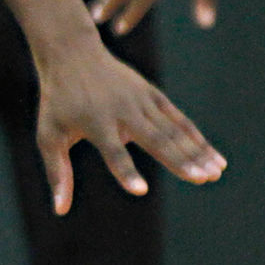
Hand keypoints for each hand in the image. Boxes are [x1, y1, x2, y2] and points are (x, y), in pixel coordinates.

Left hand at [33, 41, 224, 214]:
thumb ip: (57, 172)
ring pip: (172, 130)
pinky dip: (196, 137)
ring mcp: (139, 100)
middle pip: (153, 139)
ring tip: (215, 173)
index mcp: (95, 123)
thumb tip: (59, 211)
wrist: (71, 53)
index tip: (140, 190)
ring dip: (195, 151)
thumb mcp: (48, 134)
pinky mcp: (151, 93)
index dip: (125, 170)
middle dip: (178, 160)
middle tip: (202, 179)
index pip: (112, 152)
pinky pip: (177, 118)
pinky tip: (214, 157)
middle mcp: (121, 111)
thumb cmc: (58, 101)